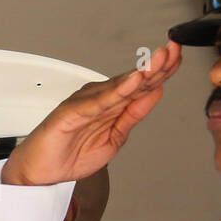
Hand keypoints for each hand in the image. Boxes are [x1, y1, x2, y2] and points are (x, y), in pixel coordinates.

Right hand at [3, 42, 181, 185]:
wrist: (41, 172)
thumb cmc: (70, 155)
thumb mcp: (114, 139)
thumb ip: (133, 116)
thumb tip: (156, 92)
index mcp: (112, 105)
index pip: (142, 85)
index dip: (162, 71)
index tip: (179, 56)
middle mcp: (100, 98)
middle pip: (134, 80)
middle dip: (157, 64)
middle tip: (175, 47)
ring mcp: (86, 103)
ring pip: (120, 86)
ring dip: (142, 72)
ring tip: (161, 58)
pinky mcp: (72, 112)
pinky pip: (100, 101)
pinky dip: (118, 90)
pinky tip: (133, 81)